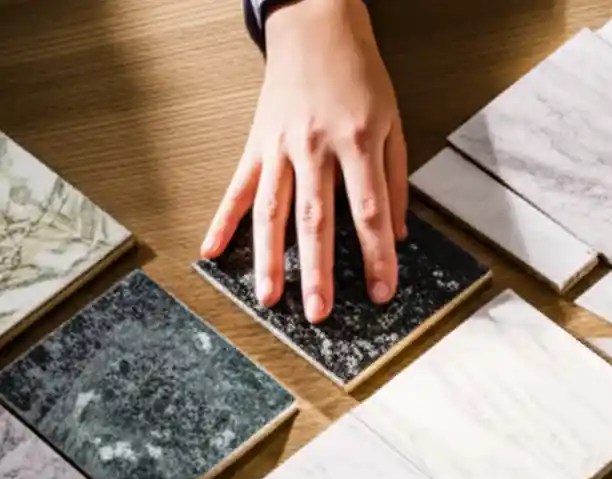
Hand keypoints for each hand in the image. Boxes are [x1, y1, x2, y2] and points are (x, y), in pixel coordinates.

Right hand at [201, 0, 407, 322]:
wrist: (315, 27)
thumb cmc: (360, 76)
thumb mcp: (393, 123)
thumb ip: (395, 181)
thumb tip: (396, 234)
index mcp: (356, 143)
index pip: (368, 213)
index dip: (376, 257)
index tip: (381, 293)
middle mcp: (314, 148)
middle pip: (315, 220)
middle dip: (318, 271)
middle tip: (318, 313)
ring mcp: (280, 147)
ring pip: (272, 211)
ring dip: (268, 259)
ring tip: (268, 298)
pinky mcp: (256, 144)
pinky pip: (238, 188)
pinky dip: (222, 221)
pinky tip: (210, 251)